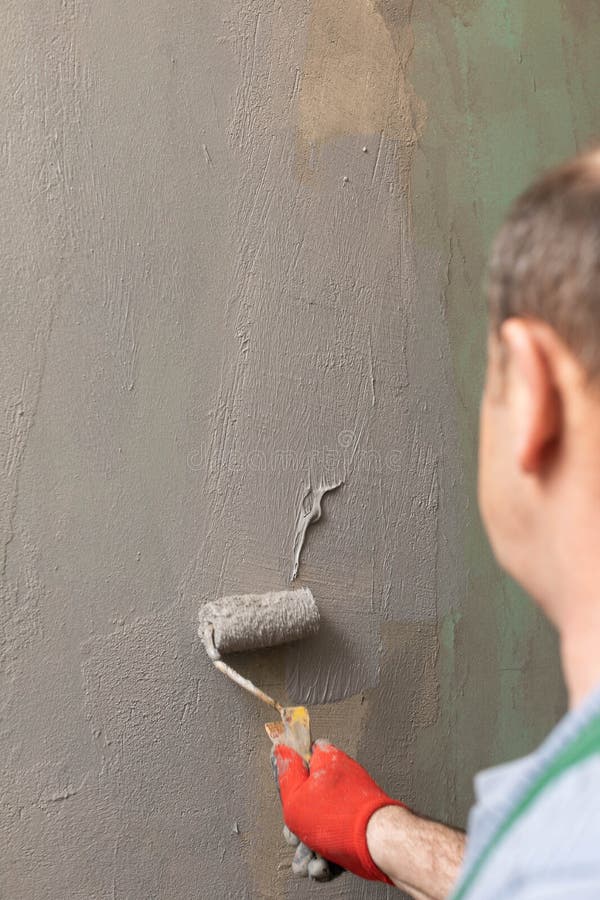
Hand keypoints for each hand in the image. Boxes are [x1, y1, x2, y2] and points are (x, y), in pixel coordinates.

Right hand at [273, 739, 404, 883]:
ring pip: (319, 827)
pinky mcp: (357, 828)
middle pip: (306, 799)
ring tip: (312, 860)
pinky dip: (327, 858)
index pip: (305, 755)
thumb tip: (280, 750)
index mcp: (327, 761)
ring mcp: (350, 804)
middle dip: (297, 827)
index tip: (289, 794)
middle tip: (297, 838)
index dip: (292, 773)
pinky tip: (324, 865)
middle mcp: (340, 779)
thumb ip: (286, 774)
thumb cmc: (337, 818)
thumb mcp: (295, 797)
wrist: (376, 844)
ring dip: (310, 849)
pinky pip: (335, 842)